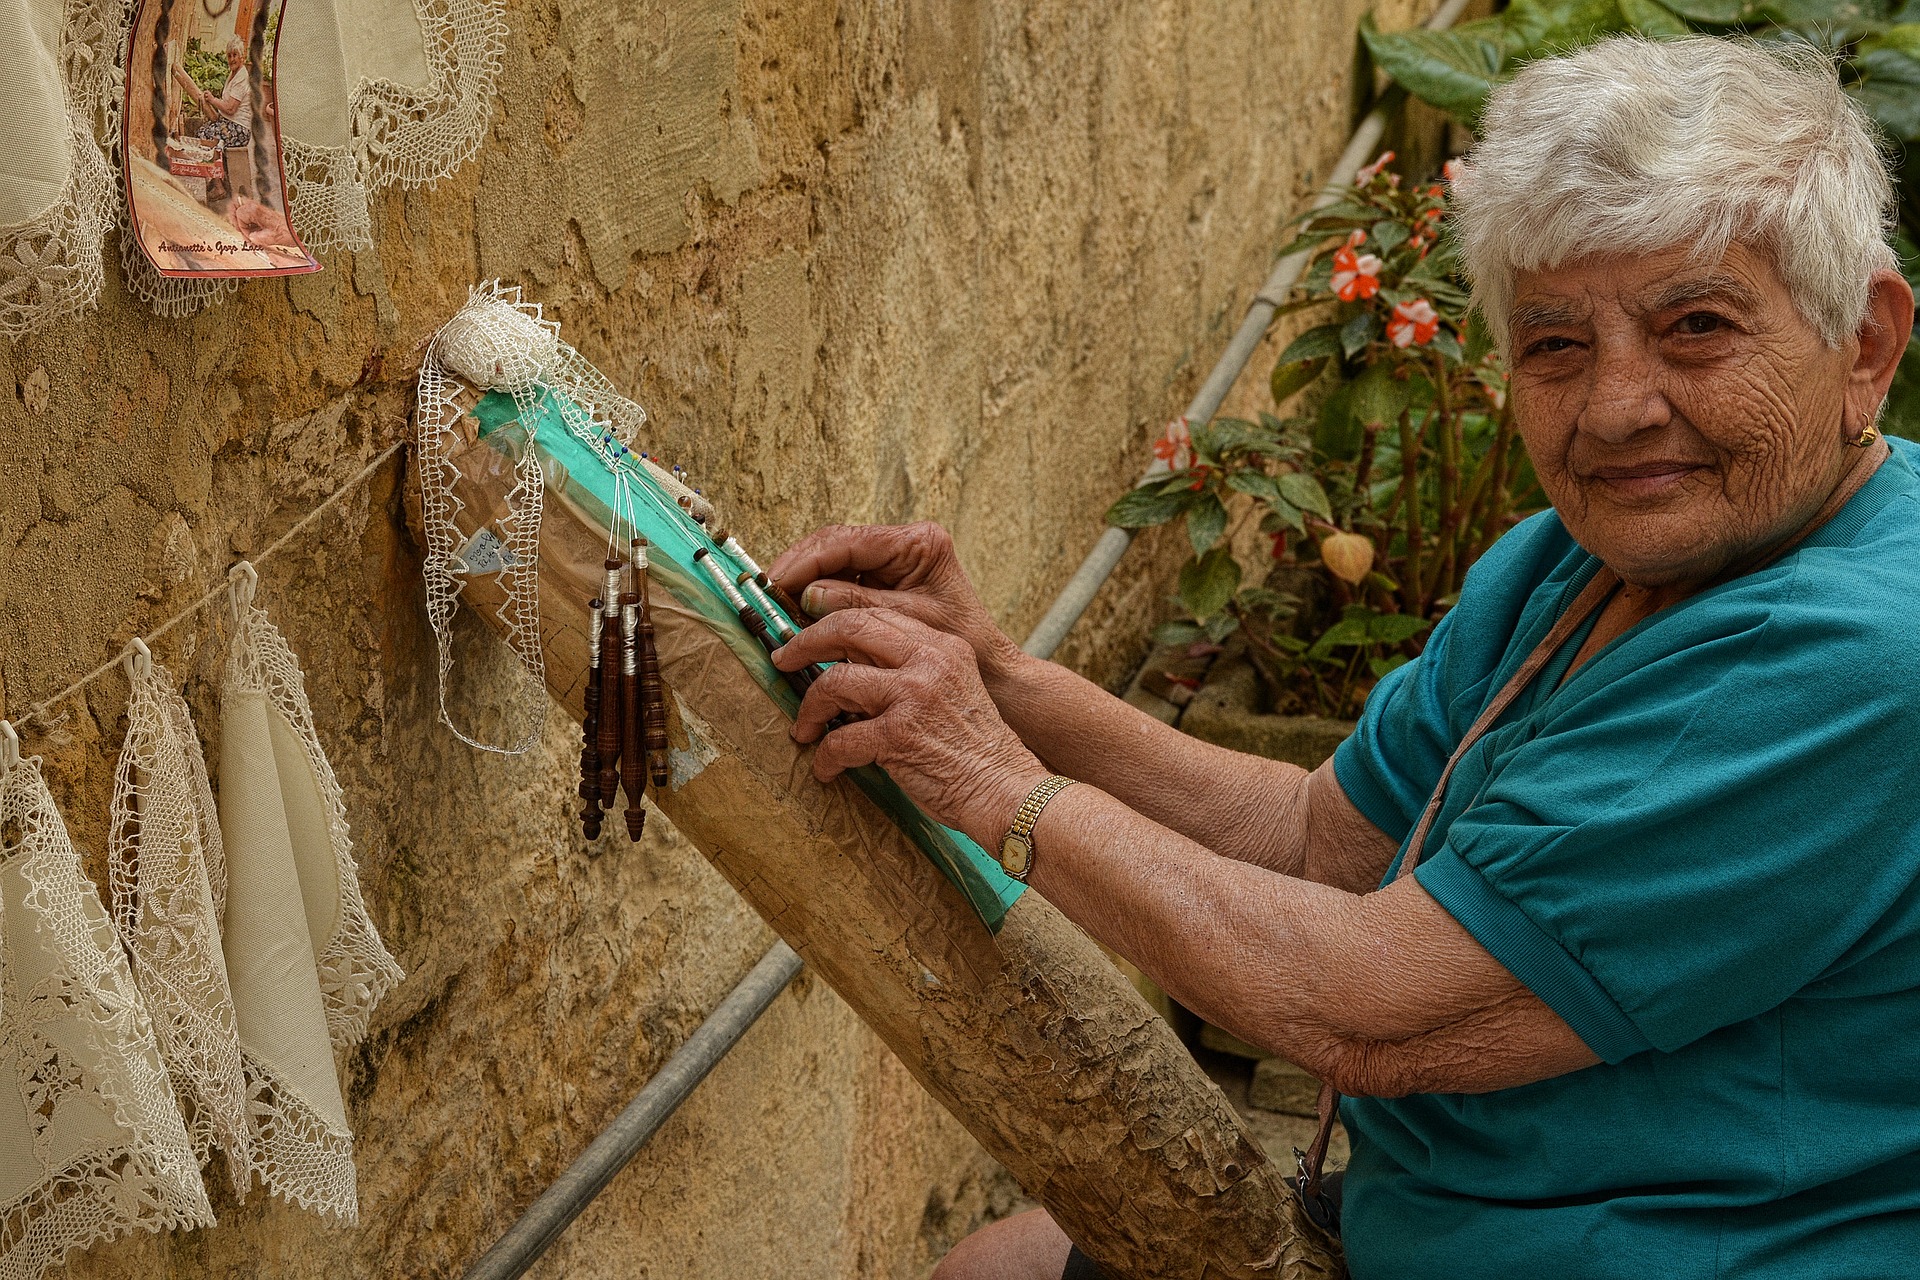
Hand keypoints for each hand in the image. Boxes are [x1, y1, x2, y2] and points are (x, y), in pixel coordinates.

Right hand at [768, 523, 1025, 685]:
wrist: (989, 670)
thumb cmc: (958, 647)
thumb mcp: (905, 625)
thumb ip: (857, 606)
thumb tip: (806, 596)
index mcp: (917, 543)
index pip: (846, 541)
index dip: (804, 562)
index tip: (774, 584)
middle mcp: (904, 543)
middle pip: (834, 545)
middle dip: (798, 570)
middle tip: (765, 596)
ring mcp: (894, 559)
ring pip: (833, 562)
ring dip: (803, 584)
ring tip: (776, 607)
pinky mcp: (886, 578)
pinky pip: (842, 580)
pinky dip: (818, 597)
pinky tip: (798, 615)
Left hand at [773, 608, 1049, 846]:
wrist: (1007, 790)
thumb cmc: (975, 750)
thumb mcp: (952, 690)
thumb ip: (912, 670)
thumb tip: (851, 669)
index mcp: (941, 645)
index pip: (874, 615)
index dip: (830, 624)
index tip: (807, 640)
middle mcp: (929, 660)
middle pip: (848, 628)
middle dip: (804, 644)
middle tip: (782, 662)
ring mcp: (914, 695)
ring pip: (835, 681)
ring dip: (810, 709)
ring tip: (804, 730)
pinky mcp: (899, 735)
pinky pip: (840, 739)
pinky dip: (825, 758)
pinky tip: (827, 770)